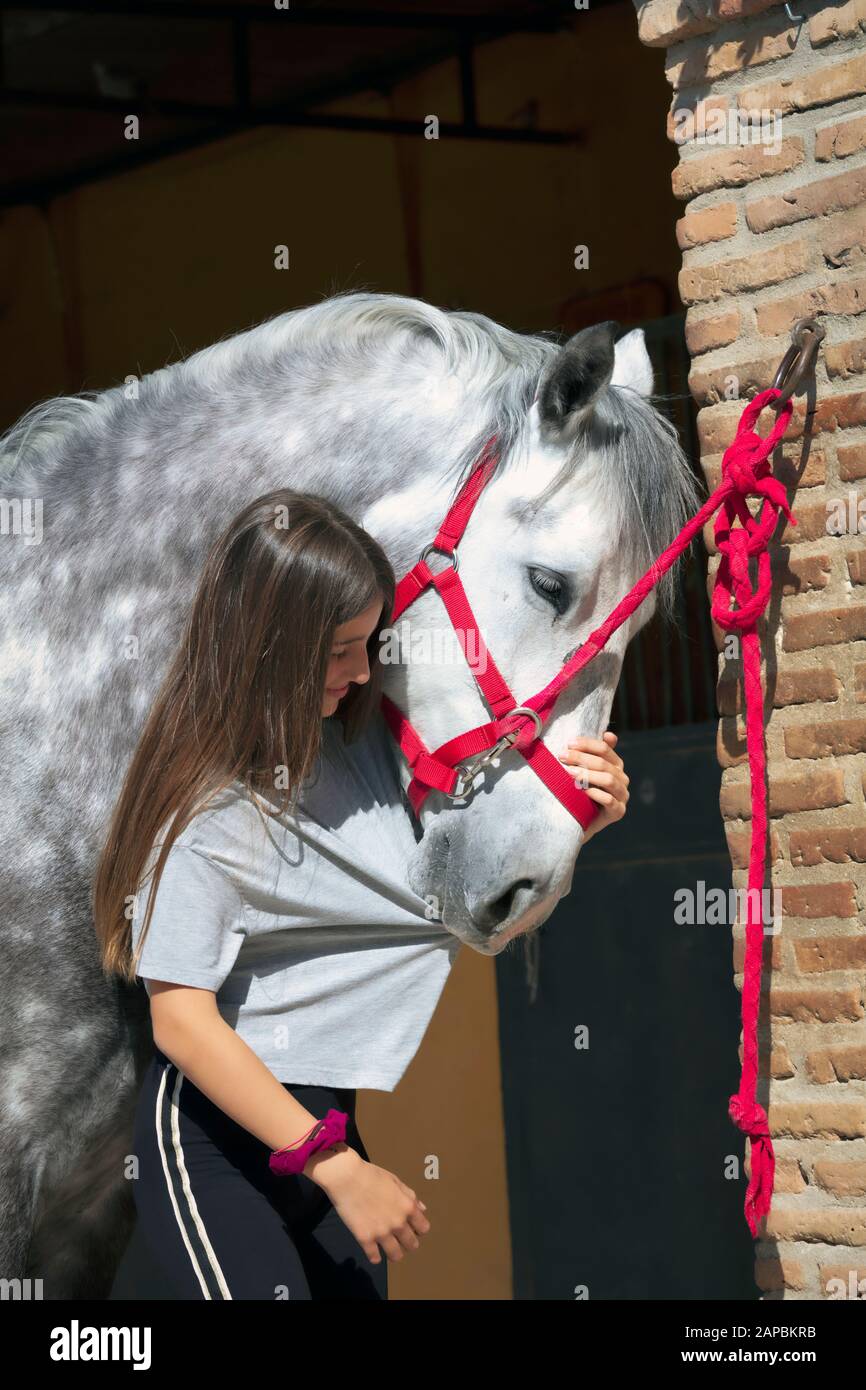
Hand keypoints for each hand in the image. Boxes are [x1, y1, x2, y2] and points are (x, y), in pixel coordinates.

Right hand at [305, 1145, 429, 1264]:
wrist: (347, 1177)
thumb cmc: (372, 1175)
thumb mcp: (395, 1181)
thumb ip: (410, 1196)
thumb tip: (422, 1209)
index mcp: (407, 1207)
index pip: (423, 1228)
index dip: (418, 1229)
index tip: (412, 1228)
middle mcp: (398, 1223)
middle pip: (412, 1244)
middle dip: (408, 1243)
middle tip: (401, 1240)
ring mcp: (382, 1233)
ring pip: (396, 1256)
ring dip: (394, 1254)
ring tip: (389, 1249)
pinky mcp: (365, 1239)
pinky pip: (375, 1258)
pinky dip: (375, 1257)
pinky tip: (373, 1252)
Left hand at [556, 730, 628, 844]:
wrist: (577, 821)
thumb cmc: (579, 791)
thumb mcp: (582, 770)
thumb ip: (591, 752)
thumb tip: (609, 734)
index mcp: (615, 764)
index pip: (605, 748)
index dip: (587, 744)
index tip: (569, 743)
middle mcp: (622, 778)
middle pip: (604, 763)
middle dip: (582, 758)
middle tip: (562, 756)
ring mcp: (622, 796)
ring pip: (609, 780)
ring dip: (588, 775)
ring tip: (569, 773)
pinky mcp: (618, 812)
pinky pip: (609, 800)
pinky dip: (595, 794)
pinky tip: (583, 792)